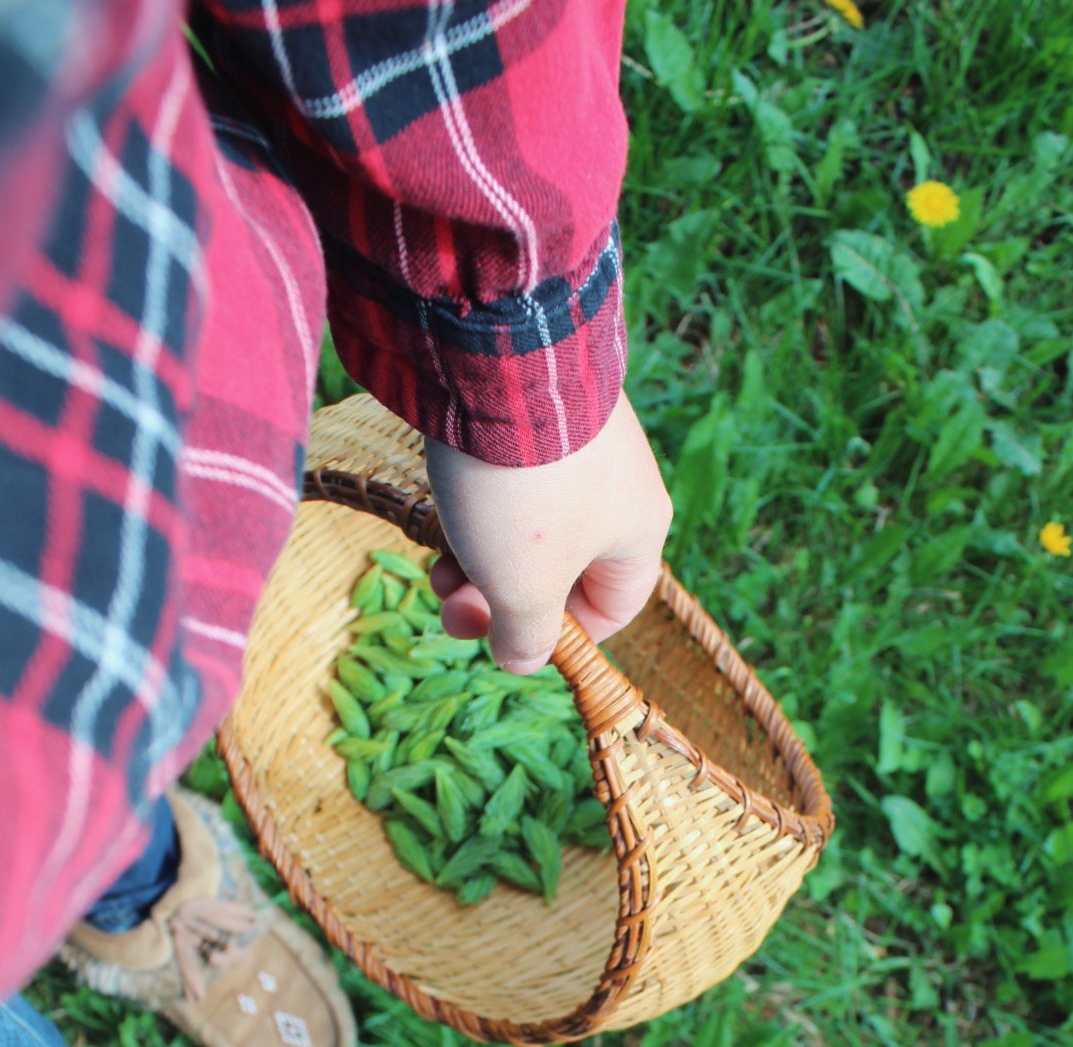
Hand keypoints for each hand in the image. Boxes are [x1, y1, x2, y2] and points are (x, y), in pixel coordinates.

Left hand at [423, 393, 672, 674]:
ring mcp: (578, 444)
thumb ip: (526, 634)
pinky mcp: (537, 412)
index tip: (505, 643)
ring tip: (434, 566)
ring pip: (528, 529)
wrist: (495, 360)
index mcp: (638, 531)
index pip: (612, 609)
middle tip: (450, 609)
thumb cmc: (521, 492)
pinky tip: (439, 510)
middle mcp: (619, 486)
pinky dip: (477, 507)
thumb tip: (522, 660)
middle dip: (500, 600)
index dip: (559, 638)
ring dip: (479, 560)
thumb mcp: (522, 586)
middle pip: (560, 571)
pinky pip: (511, 482)